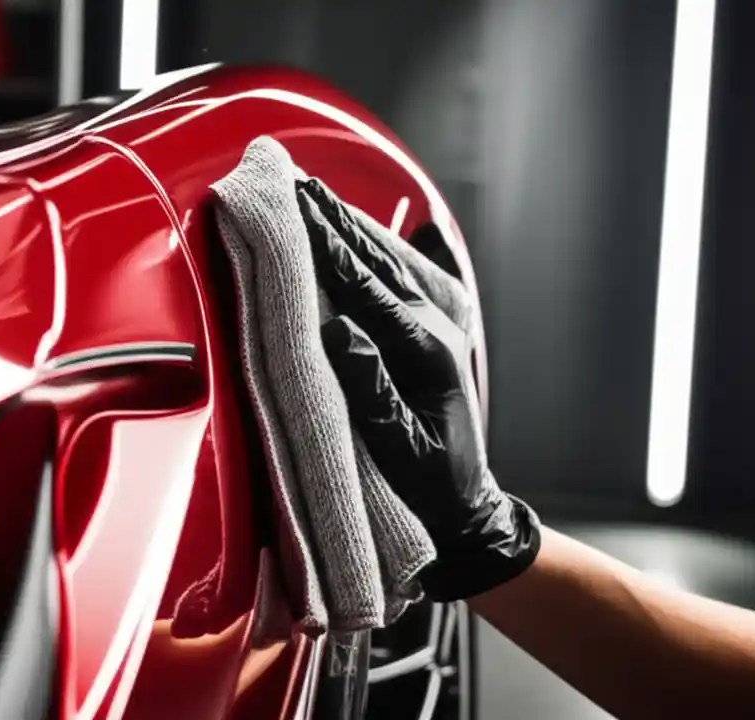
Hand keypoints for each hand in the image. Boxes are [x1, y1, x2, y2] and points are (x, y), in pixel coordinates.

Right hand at [297, 181, 540, 599]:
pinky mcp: (440, 321)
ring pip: (388, 254)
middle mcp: (439, 322)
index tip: (291, 207)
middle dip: (330, 217)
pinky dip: (366, 242)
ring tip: (308, 191)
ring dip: (346, 222)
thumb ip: (371, 390)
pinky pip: (398, 269)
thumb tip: (336, 329)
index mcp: (427, 349)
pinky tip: (344, 225)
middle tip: (290, 179)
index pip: (364, 283)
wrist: (465, 507)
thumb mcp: (400, 452)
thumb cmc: (427, 488)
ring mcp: (444, 317)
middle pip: (375, 255)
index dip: (324, 243)